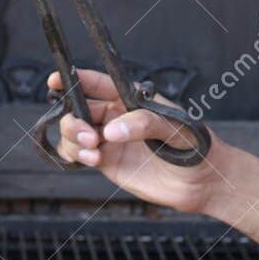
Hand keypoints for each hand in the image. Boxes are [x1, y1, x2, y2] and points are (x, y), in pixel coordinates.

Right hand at [47, 68, 222, 214]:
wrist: (202, 180)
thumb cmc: (194, 144)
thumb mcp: (175, 127)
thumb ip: (144, 124)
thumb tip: (111, 131)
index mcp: (129, 97)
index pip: (97, 83)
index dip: (75, 79)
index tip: (56, 79)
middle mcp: (115, 115)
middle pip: (77, 109)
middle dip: (73, 119)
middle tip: (90, 136)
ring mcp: (108, 139)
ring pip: (73, 132)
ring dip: (73, 139)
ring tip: (94, 152)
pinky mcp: (106, 162)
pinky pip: (78, 154)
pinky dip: (76, 155)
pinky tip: (92, 160)